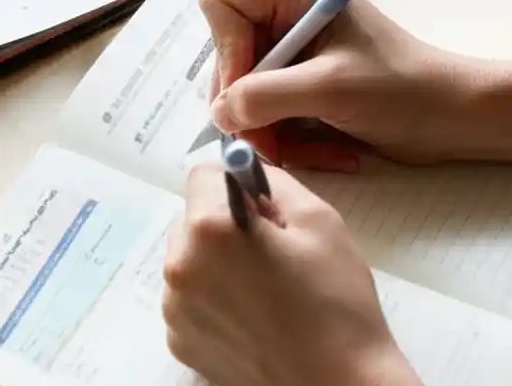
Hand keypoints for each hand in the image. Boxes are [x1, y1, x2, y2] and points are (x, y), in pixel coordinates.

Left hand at [162, 162, 419, 385]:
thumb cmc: (337, 305)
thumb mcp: (319, 220)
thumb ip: (273, 182)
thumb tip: (244, 172)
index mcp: (210, 229)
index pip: (204, 175)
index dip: (238, 184)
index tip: (264, 210)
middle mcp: (180, 266)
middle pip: (191, 217)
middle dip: (224, 223)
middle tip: (271, 252)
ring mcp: (175, 307)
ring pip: (189, 258)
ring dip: (216, 260)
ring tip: (264, 288)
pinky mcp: (179, 339)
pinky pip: (189, 296)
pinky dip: (213, 296)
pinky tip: (252, 314)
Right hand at [199, 0, 461, 171]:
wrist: (455, 120)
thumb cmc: (403, 91)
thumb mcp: (328, 90)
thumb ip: (264, 96)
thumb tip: (220, 113)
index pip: (221, 6)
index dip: (225, 52)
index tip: (246, 95)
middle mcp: (288, 14)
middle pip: (228, 57)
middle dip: (249, 106)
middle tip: (271, 142)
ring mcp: (294, 51)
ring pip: (246, 94)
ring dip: (272, 131)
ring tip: (310, 152)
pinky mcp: (303, 84)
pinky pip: (269, 113)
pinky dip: (291, 139)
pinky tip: (330, 151)